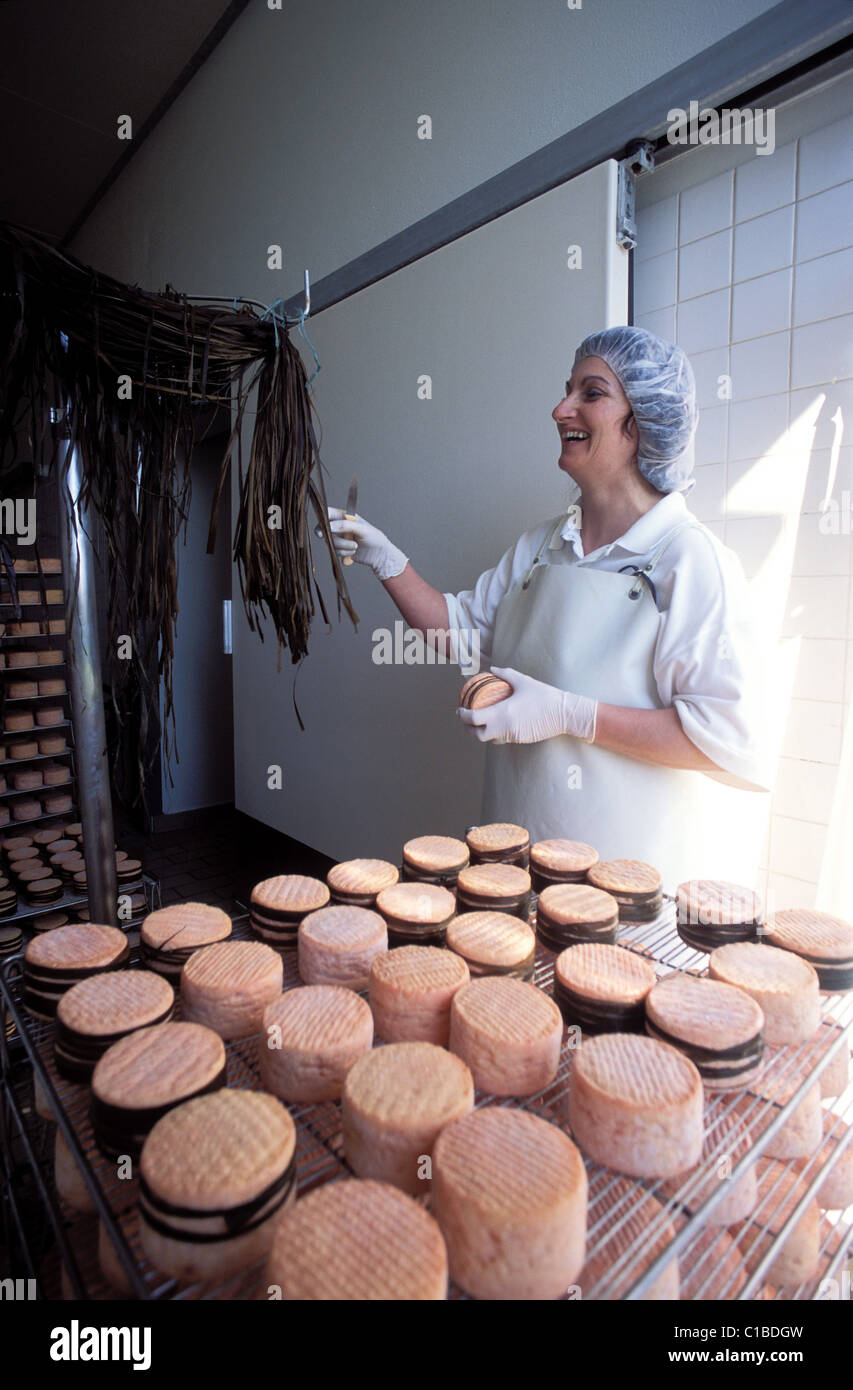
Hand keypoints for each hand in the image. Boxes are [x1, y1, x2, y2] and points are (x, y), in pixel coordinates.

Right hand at [321, 507, 408, 580]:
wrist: (380, 555)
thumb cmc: (374, 538)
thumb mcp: (361, 528)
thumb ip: (345, 525)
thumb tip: (330, 526)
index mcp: (345, 517)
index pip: (328, 513)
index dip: (323, 520)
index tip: (323, 530)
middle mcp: (340, 527)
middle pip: (325, 531)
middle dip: (335, 538)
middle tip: (340, 540)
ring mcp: (339, 539)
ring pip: (331, 543)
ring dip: (343, 547)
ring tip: (355, 546)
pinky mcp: (340, 550)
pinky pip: (335, 552)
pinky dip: (344, 553)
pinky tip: (353, 552)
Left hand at [456, 665, 596, 744]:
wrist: (564, 714)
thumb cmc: (544, 696)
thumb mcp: (523, 681)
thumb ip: (506, 674)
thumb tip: (492, 669)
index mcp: (503, 713)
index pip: (474, 719)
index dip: (463, 716)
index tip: (460, 710)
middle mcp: (505, 727)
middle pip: (478, 735)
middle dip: (468, 728)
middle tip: (465, 719)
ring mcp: (513, 735)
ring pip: (489, 739)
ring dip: (480, 733)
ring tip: (477, 723)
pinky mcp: (520, 739)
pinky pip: (501, 740)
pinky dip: (494, 734)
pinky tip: (495, 726)